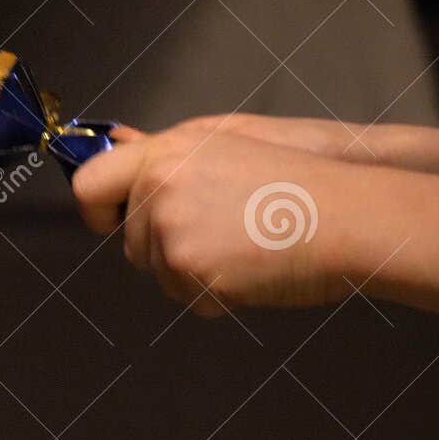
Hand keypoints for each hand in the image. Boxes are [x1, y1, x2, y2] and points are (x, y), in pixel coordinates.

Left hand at [73, 120, 359, 315]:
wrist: (348, 217)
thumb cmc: (298, 178)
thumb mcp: (228, 140)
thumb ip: (165, 148)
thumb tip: (117, 142)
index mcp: (164, 154)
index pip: (90, 184)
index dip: (97, 210)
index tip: (112, 221)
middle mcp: (158, 191)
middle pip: (131, 241)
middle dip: (165, 247)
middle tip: (222, 234)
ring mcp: (173, 234)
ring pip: (160, 273)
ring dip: (193, 272)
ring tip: (245, 246)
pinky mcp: (194, 273)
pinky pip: (190, 299)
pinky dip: (217, 295)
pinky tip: (253, 270)